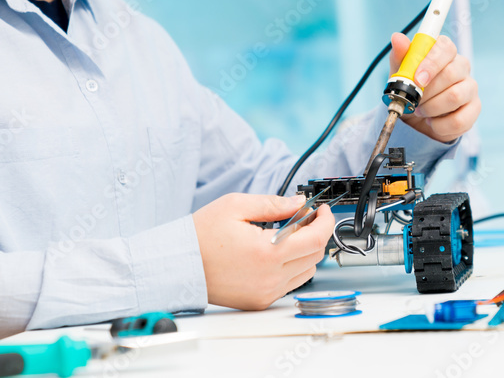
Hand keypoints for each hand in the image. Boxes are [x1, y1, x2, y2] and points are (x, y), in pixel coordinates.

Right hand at [192, 193, 334, 309]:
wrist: (178, 265)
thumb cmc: (201, 236)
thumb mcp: (236, 206)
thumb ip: (273, 204)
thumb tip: (299, 203)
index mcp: (267, 252)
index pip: (315, 239)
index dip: (324, 221)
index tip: (321, 210)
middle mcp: (270, 277)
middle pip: (315, 256)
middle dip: (315, 233)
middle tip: (302, 218)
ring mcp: (266, 292)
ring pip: (306, 272)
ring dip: (305, 252)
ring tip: (288, 236)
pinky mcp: (259, 301)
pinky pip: (289, 284)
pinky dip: (291, 267)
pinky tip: (275, 253)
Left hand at [388, 33, 479, 142]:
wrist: (417, 118)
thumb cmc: (411, 89)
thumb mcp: (400, 74)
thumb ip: (400, 57)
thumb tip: (397, 37)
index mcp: (444, 53)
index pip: (446, 47)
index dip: (432, 63)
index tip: (417, 79)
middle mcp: (461, 67)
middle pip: (451, 73)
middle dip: (428, 91)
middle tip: (415, 100)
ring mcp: (470, 88)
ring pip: (455, 96)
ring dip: (432, 108)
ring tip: (421, 111)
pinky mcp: (474, 109)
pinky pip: (459, 119)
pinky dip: (440, 125)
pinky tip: (432, 122)